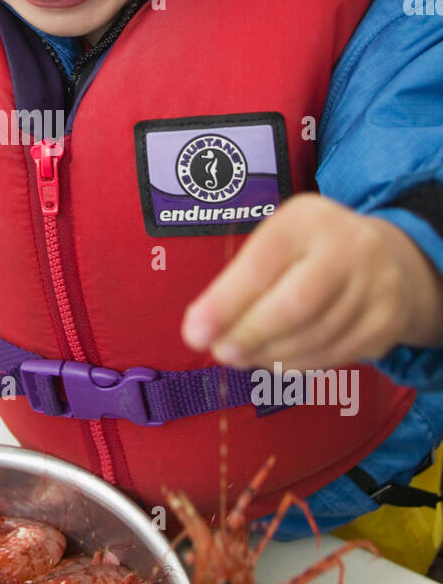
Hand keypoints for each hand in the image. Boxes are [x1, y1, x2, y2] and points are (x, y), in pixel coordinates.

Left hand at [181, 193, 442, 370]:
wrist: (388, 260)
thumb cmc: (309, 254)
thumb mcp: (277, 245)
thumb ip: (239, 280)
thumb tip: (201, 328)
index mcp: (308, 219)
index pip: (262, 265)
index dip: (225, 304)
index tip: (194, 333)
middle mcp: (349, 247)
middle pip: (295, 305)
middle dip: (250, 335)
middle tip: (220, 352)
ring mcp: (375, 286)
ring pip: (315, 336)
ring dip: (270, 355)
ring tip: (243, 355)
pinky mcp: (385, 323)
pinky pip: (334, 355)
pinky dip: (297, 364)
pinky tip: (275, 360)